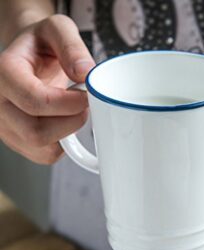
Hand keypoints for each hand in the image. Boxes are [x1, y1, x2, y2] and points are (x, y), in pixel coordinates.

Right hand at [0, 14, 94, 163]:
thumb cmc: (41, 46)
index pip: (35, 101)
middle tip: (84, 106)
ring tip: (73, 112)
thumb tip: (85, 73)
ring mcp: (5, 125)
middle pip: (37, 132)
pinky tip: (65, 123)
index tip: (87, 96)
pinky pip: (45, 155)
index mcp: (4, 73)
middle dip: (71, 122)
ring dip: (68, 134)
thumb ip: (72, 46)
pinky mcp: (17, 140)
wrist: (28, 60)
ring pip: (42, 148)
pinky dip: (63, 144)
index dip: (70, 104)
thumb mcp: (57, 30)